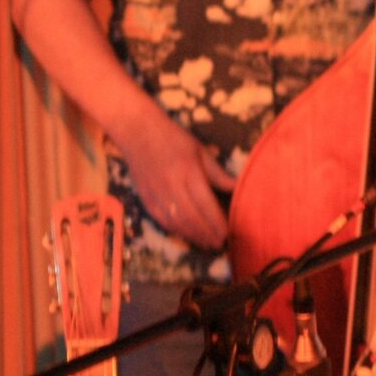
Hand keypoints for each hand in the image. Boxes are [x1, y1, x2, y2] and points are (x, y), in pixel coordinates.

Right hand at [110, 104, 236, 248]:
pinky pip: (162, 221)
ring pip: (177, 222)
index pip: (206, 204)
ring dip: (194, 236)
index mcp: (188, 172)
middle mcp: (171, 185)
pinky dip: (177, 231)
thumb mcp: (200, 152)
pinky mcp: (145, 199)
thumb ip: (218, 174)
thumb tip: (238, 189)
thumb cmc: (174, 139)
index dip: (217, 221)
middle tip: (221, 243)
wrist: (137, 131)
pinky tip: (188, 235)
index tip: (228, 232)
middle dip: (208, 233)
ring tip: (208, 243)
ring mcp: (156, 194)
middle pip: (192, 217)